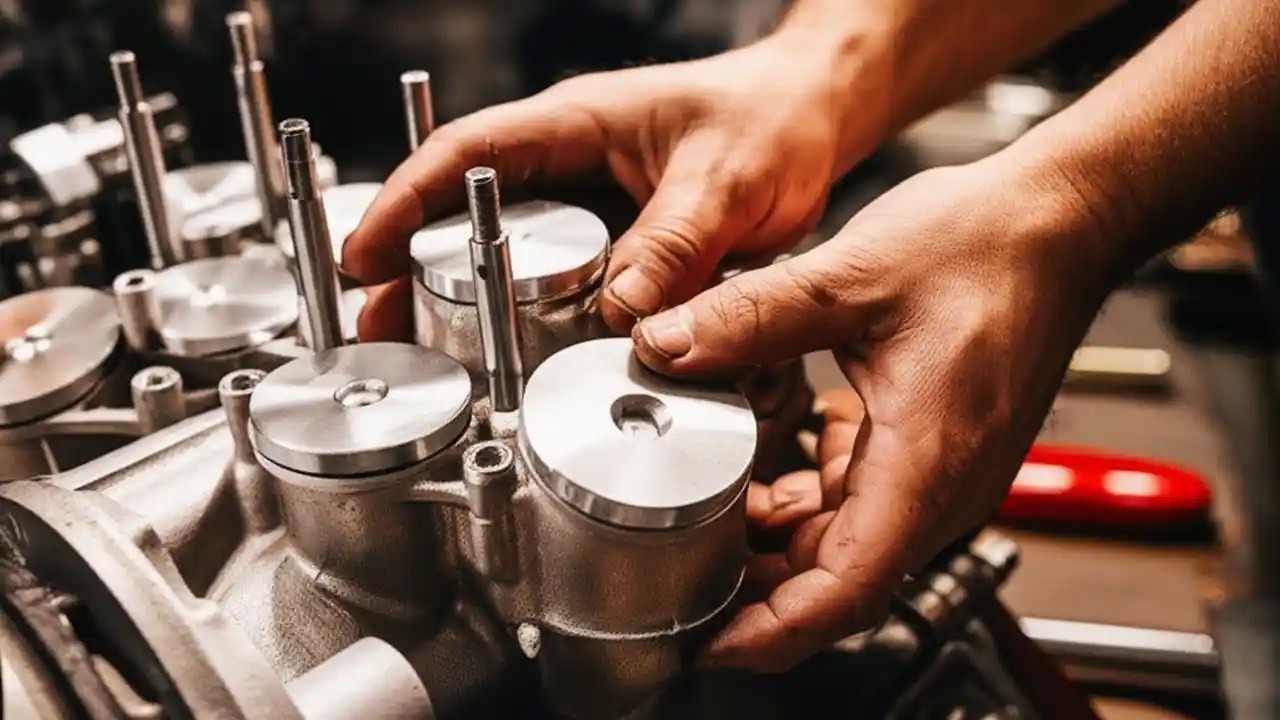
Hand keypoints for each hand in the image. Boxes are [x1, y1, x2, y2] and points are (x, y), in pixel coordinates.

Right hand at [343, 31, 873, 339]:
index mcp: (576, 125)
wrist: (814, 119)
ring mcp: (590, 208)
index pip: (465, 156)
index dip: (404, 204)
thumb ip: (674, 245)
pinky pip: (562, 285)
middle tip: (377, 332)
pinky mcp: (618, 247)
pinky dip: (533, 320)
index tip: (362, 256)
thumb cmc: (771, 119)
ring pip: (507, 256)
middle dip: (413, 270)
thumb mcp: (726, 179)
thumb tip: (620, 315)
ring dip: (462, 302)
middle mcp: (570, 166)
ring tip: (424, 359)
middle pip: (465, 215)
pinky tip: (518, 360)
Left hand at [630, 156, 1119, 671]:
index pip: (846, 589)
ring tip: (712, 503)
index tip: (709, 643)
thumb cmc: (989, 248)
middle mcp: (941, 487)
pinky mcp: (935, 451)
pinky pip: (863, 501)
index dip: (772, 631)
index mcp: (928, 463)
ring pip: (846, 541)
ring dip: (779, 534)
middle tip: (682, 565)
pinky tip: (778, 455)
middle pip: (837, 576)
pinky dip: (812, 493)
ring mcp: (941, 473)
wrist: (1056, 222)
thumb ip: (747, 317)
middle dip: (758, 582)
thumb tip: (664, 344)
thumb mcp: (850, 275)